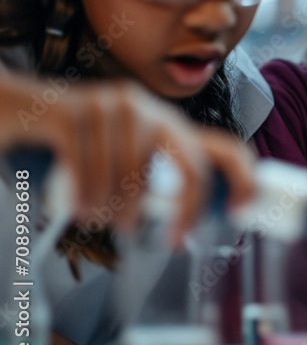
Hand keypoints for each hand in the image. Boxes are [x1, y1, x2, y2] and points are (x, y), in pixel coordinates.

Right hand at [1, 76, 255, 237]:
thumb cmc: (71, 147)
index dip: (244, 178)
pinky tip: (77, 207)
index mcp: (168, 125)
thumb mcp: (120, 162)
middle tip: (167, 239)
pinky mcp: (75, 110)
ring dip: (115, 209)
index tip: (245, 211)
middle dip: (184, 207)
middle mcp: (149, 109)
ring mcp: (113, 105)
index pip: (223, 147)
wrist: (11, 110)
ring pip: (133, 173)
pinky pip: (91, 166)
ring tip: (97, 218)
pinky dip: (85, 195)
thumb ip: (151, 184)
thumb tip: (182, 228)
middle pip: (189, 164)